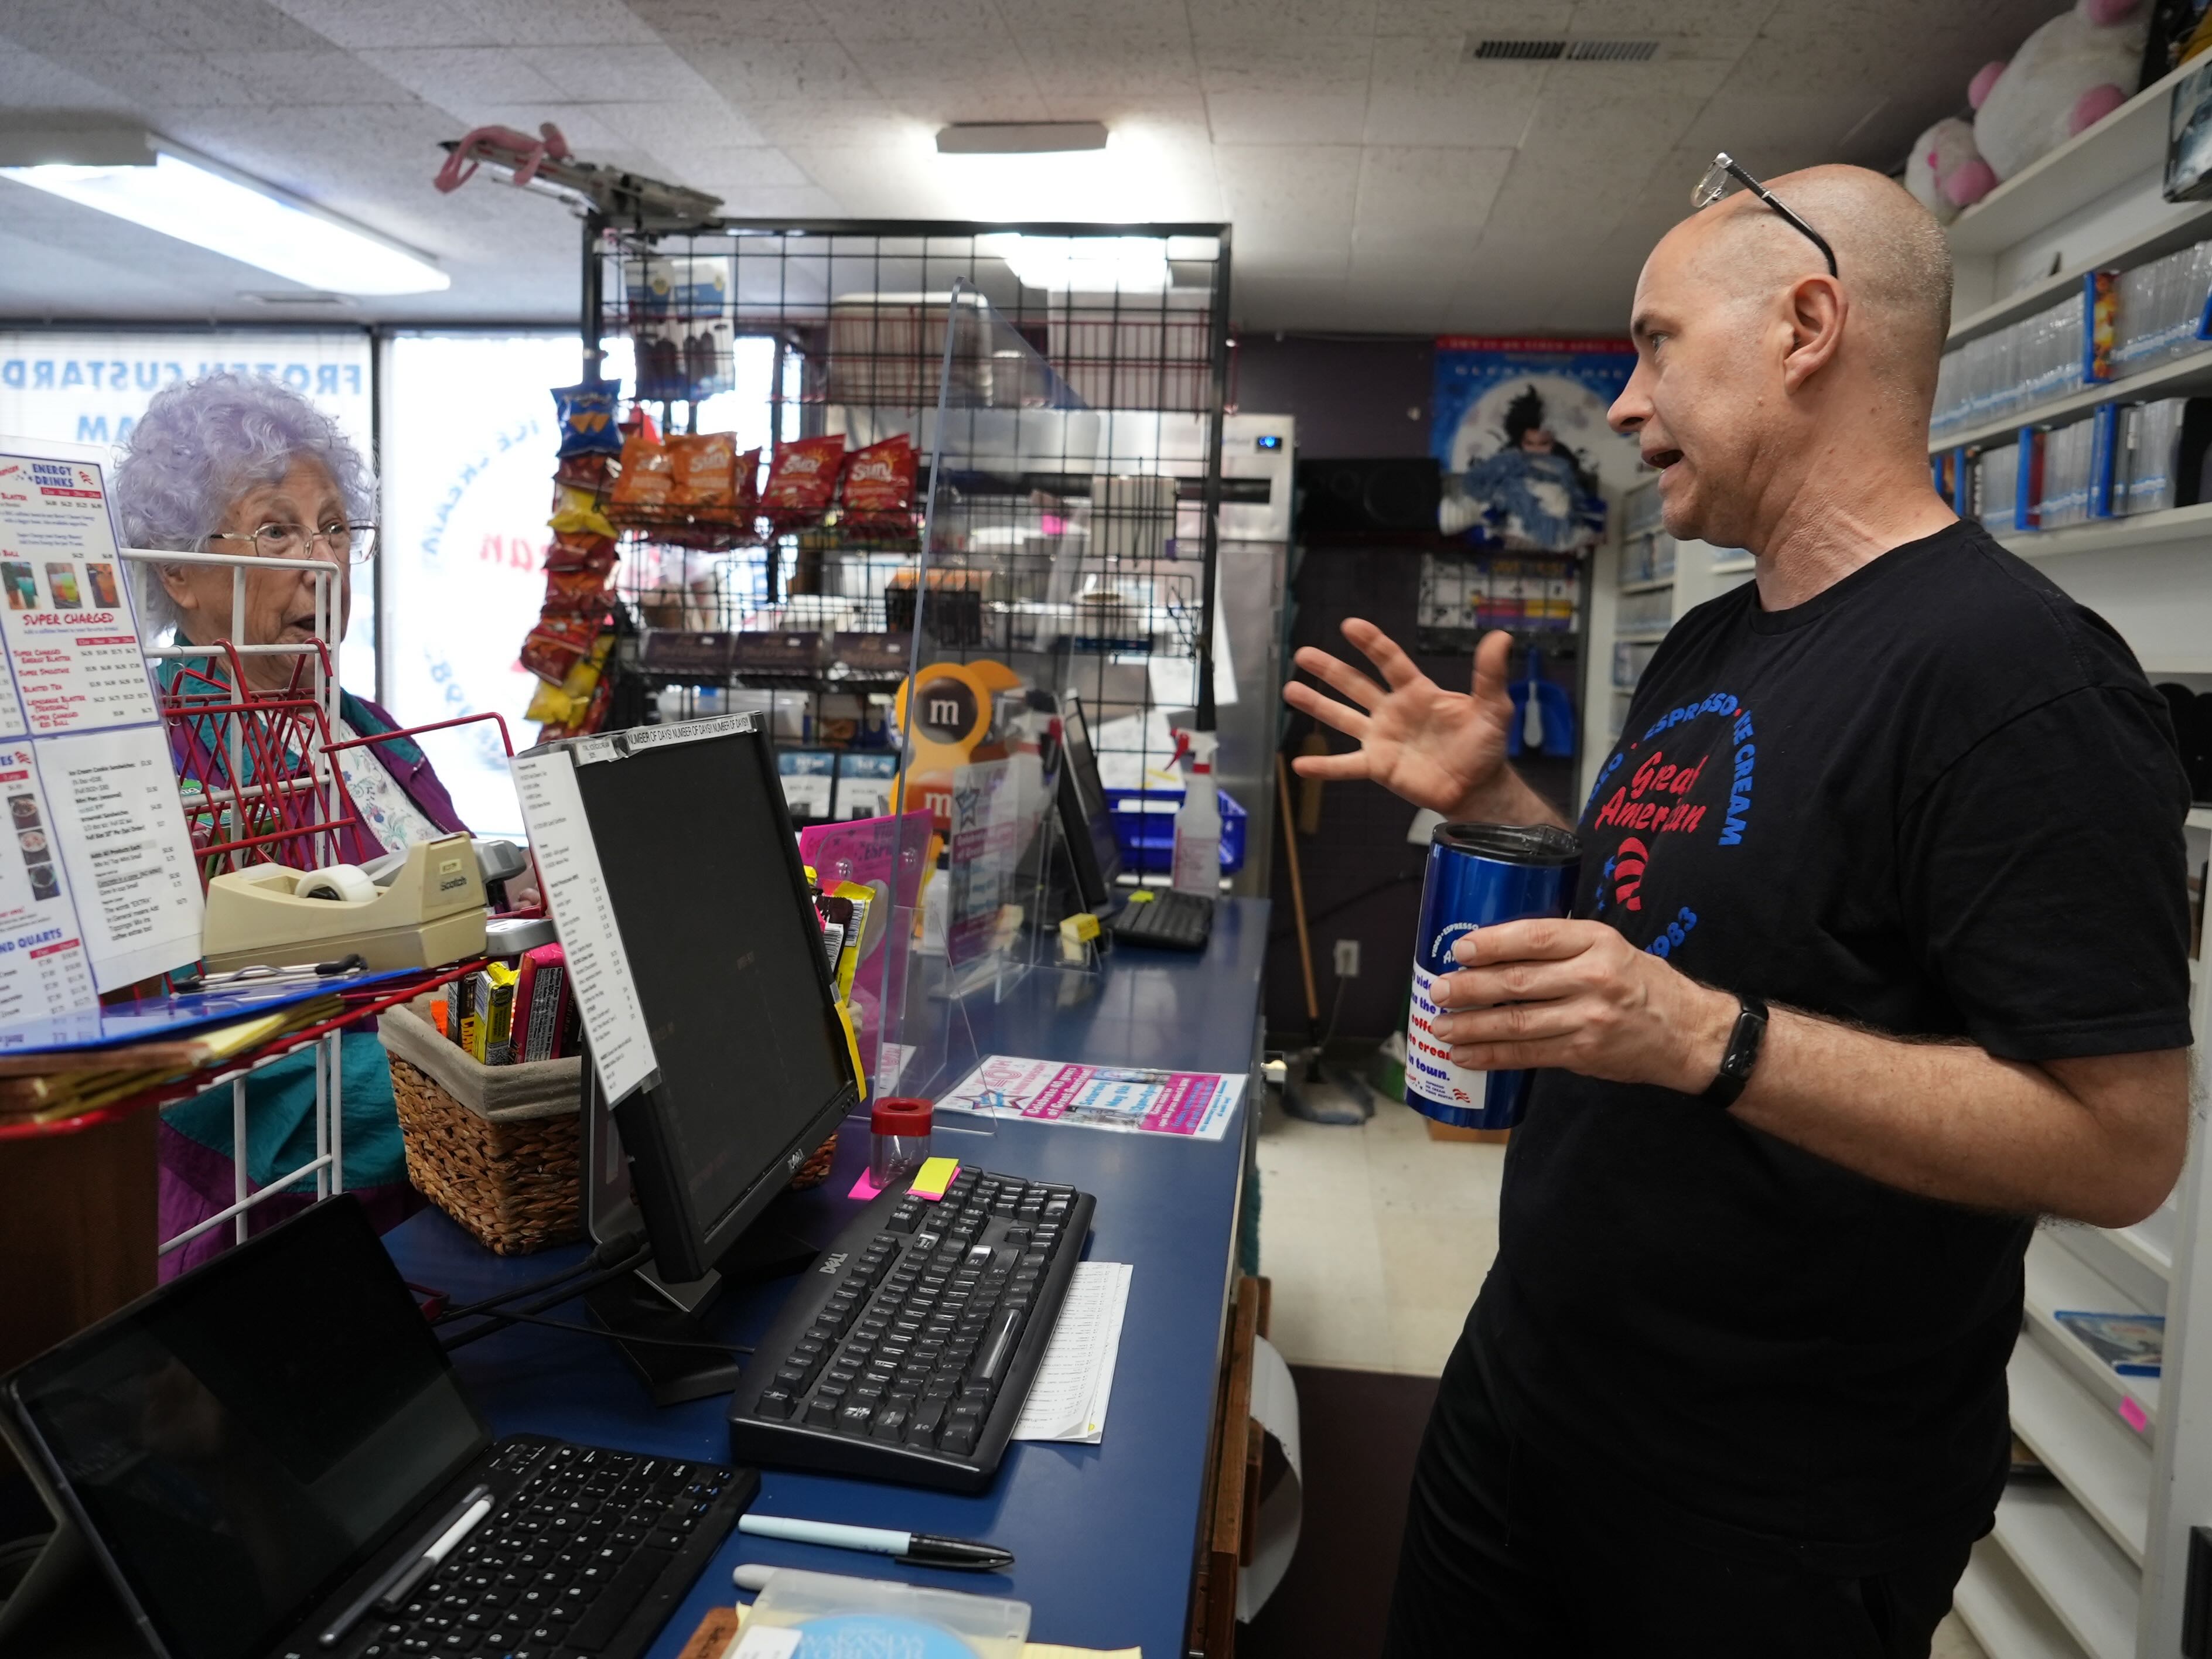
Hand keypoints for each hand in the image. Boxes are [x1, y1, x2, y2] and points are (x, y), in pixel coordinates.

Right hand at [1285, 621, 1516, 817]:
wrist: (1480, 787)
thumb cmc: (1486, 745)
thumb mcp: (1493, 707)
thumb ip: (1491, 674)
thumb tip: (1501, 636)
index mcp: (1416, 692)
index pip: (1389, 661)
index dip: (1371, 643)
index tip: (1350, 626)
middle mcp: (1392, 711)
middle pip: (1355, 684)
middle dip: (1329, 669)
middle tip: (1303, 654)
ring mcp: (1381, 739)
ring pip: (1342, 718)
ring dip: (1316, 705)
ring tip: (1290, 690)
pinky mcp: (1378, 767)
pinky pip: (1346, 766)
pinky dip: (1323, 767)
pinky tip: (1299, 766)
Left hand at [1429, 917, 1738, 1094]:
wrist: (1689, 1033)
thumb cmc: (1641, 984)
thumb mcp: (1610, 948)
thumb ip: (1562, 946)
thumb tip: (1493, 948)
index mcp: (1598, 942)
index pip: (1537, 937)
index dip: (1494, 943)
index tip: (1460, 949)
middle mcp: (1594, 978)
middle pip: (1519, 982)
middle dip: (1471, 988)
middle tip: (1439, 990)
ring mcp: (1590, 1019)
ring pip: (1518, 1023)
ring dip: (1472, 1026)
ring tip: (1441, 1026)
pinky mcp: (1584, 1054)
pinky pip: (1529, 1055)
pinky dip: (1492, 1055)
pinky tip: (1465, 1054)